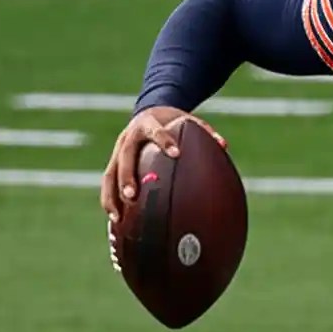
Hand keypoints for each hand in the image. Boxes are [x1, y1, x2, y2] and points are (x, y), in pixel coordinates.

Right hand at [99, 106, 225, 222]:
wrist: (149, 112)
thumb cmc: (172, 121)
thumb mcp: (187, 121)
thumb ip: (204, 131)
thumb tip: (224, 145)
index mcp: (148, 123)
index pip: (156, 130)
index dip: (165, 141)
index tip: (176, 153)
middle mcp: (129, 136)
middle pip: (125, 156)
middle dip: (127, 176)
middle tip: (132, 195)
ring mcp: (118, 149)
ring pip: (110, 173)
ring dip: (112, 195)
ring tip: (117, 217)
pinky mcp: (113, 161)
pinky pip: (108, 182)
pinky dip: (109, 200)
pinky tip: (115, 220)